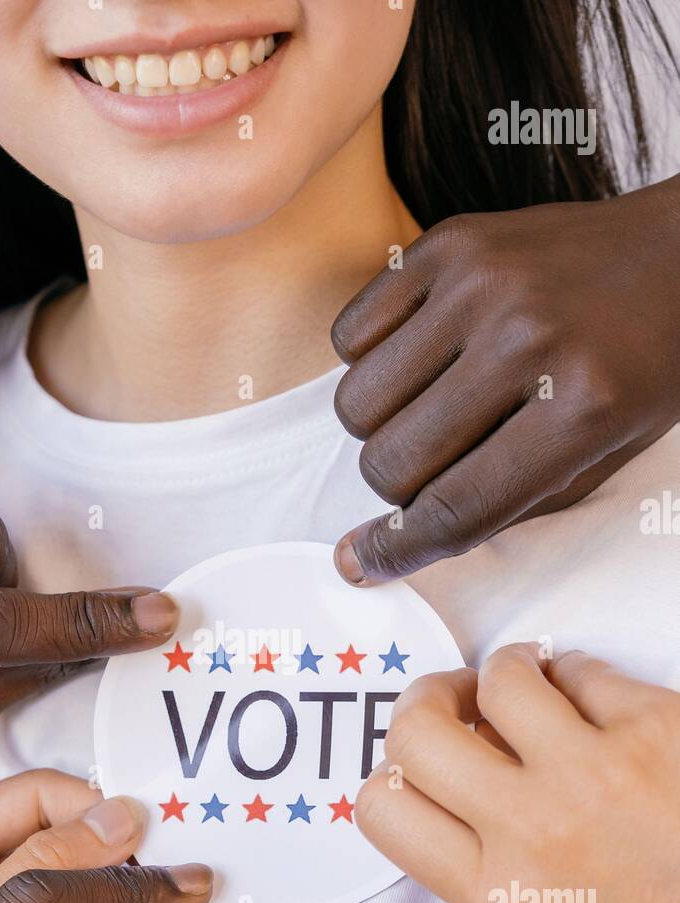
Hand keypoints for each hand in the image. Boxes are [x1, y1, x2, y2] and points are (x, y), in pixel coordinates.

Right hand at [331, 176, 679, 582]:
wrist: (676, 255)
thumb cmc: (642, 368)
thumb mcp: (600, 458)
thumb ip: (505, 504)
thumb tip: (399, 539)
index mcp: (582, 411)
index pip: (454, 508)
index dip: (398, 548)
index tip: (364, 561)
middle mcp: (527, 341)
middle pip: (392, 461)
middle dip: (398, 484)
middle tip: (434, 463)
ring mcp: (482, 285)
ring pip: (357, 403)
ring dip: (381, 425)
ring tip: (429, 406)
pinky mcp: (449, 244)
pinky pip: (351, 333)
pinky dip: (370, 360)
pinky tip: (421, 356)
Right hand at [355, 643, 679, 902]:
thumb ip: (479, 854)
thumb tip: (442, 763)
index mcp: (501, 896)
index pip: (382, 808)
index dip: (388, 773)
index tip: (414, 761)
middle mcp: (535, 832)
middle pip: (414, 730)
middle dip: (425, 699)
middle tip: (453, 700)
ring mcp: (594, 772)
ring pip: (500, 676)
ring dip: (506, 673)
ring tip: (532, 691)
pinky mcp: (656, 724)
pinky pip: (582, 668)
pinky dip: (581, 678)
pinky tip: (601, 708)